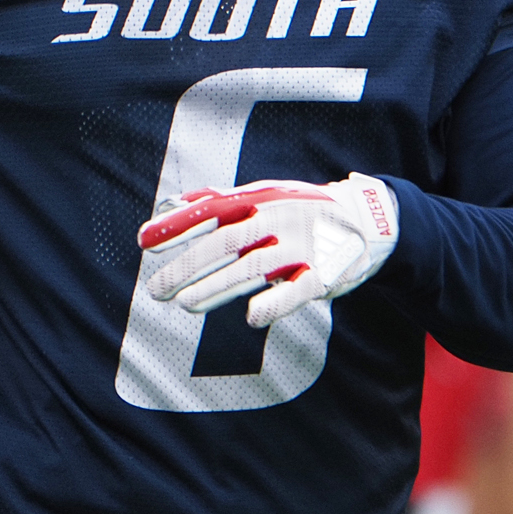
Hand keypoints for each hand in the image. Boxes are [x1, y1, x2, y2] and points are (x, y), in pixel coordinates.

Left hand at [138, 173, 398, 329]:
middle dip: (188, 266)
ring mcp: (302, 247)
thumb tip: (174, 204)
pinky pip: (298, 291)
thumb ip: (221, 201)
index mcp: (261, 199)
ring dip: (217, 288)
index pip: (212, 211)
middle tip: (156, 289)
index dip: (177, 226)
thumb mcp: (265, 196)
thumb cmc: (303, 209)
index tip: (144, 240)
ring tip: (185, 305)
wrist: (369, 218)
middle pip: (226, 243)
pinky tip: (251, 318)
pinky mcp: (325, 275)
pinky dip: (275, 303)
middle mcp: (278, 219)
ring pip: (253, 268)